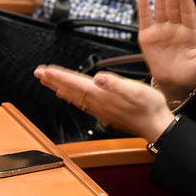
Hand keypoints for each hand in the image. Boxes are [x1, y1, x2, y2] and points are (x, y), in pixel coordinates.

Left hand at [34, 65, 175, 140]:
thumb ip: (115, 84)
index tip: (44, 70)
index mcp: (102, 95)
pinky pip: (82, 102)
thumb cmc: (149, 107)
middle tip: (38, 73)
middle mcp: (98, 102)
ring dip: (60, 88)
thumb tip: (98, 78)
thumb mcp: (135, 90)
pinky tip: (70, 95)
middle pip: (70, 90)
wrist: (157, 125)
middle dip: (54, 81)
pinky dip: (72, 96)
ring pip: (74, 96)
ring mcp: (100, 108)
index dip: (59, 76)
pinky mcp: (105, 111)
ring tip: (49, 82)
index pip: (75, 83)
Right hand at [137, 0, 195, 101]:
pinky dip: (143, 7)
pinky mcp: (147, 36)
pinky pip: (145, 19)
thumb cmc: (193, 73)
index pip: (187, 10)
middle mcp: (175, 27)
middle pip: (173, 6)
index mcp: (190, 30)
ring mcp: (161, 30)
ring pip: (160, 8)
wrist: (175, 86)